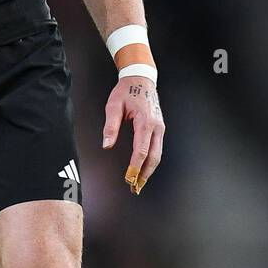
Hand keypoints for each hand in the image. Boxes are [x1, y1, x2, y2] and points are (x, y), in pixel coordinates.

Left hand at [102, 77, 164, 194]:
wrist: (141, 79)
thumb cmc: (126, 91)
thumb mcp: (114, 106)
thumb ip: (110, 127)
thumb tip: (107, 146)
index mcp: (145, 122)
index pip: (141, 151)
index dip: (135, 167)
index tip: (129, 179)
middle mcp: (156, 127)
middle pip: (153, 157)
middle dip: (144, 174)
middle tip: (135, 188)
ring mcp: (160, 128)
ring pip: (157, 155)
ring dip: (149, 170)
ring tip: (139, 183)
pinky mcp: (159, 129)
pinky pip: (157, 149)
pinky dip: (151, 161)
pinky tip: (144, 169)